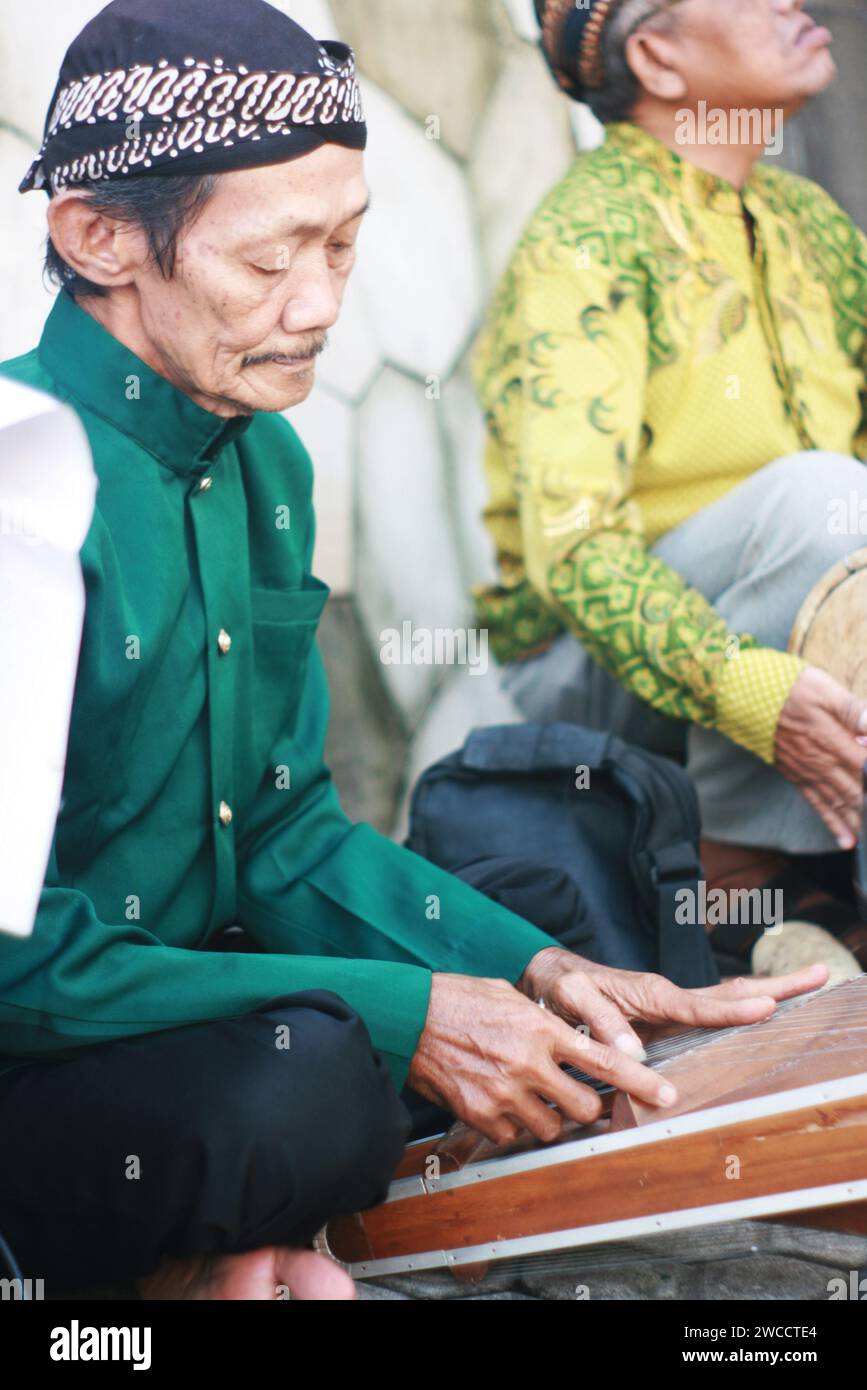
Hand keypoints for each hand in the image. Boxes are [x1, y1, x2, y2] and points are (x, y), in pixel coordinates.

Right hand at [407, 972, 681, 1146]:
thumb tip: (569, 1041)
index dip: (640, 1082)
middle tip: (577, 1097)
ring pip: (552, 1128)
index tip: (667, 1096)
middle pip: (585, 1107)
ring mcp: (504, 1093)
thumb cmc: (461, 999)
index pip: (604, 1060)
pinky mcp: (480, 1114)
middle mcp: (529, 1064)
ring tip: (532, 1098)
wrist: (411, 1017)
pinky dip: (513, 1126)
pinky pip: (513, 1135)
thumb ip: (546, 1022)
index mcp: (542, 1029)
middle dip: (588, 1107)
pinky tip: (501, 1102)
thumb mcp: (513, 998)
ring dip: (550, 1119)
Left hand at [521, 948, 828, 1058]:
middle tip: (819, 974)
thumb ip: (602, 1023)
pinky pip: (712, 1011)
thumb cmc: (560, 985)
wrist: (550, 975)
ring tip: (810, 984)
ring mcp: (672, 1005)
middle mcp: (668, 996)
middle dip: (776, 985)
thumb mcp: (571, 1000)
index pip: (698, 1005)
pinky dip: (742, 1007)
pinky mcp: (668, 1015)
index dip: (733, 1010)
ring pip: (728, 999)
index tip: (768, 1006)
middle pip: (730, 993)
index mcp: (650, 993)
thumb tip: (636, 1055)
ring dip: (768, 992)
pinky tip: (763, 1011)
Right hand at [774, 666, 866, 848]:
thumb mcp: (824, 689)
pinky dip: (833, 824)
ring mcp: (809, 772)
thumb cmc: (785, 689)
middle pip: (858, 792)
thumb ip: (853, 711)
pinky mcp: (796, 776)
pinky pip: (818, 805)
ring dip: (858, 822)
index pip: (866, 765)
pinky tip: (845, 840)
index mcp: (834, 739)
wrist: (744, 697)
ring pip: (841, 804)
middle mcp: (823, 762)